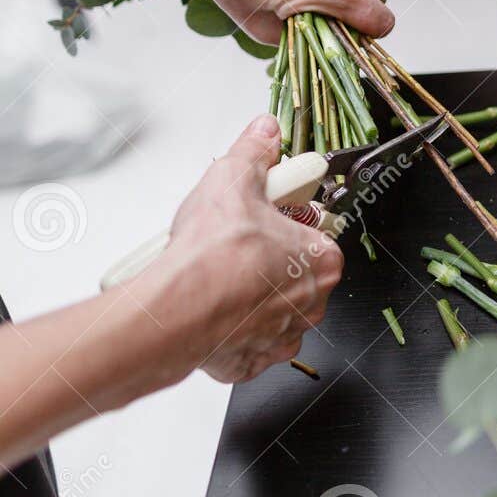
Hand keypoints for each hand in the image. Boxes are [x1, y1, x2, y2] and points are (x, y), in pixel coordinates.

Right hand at [134, 116, 343, 383]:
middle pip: (293, 272)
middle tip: (234, 244)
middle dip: (266, 258)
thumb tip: (265, 133)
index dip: (286, 219)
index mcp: (321, 261)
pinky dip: (228, 328)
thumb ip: (255, 152)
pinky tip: (209, 309)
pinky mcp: (249, 362)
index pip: (314, 233)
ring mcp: (280, 336)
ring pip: (269, 309)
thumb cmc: (212, 257)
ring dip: (247, 295)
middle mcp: (310, 304)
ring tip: (216, 275)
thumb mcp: (235, 180)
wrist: (175, 312)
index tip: (263, 215)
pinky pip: (244, 342)